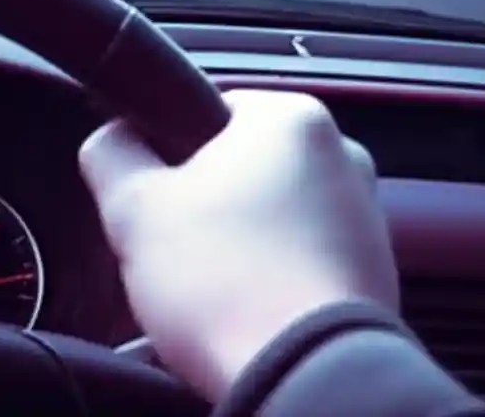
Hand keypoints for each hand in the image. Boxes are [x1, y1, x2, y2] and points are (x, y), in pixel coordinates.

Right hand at [78, 90, 397, 401]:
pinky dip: (268, 278)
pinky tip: (240, 308)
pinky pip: (299, 260)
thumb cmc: (224, 284)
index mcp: (290, 117)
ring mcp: (366, 217)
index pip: (205, 108)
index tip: (147, 192)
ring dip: (235, 242)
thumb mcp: (132, 206)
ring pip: (270, 215)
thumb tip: (110, 140)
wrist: (301, 375)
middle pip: (240, 166)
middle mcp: (343, 156)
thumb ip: (110, 153)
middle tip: (169, 241)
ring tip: (205, 285)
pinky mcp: (373, 274)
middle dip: (202, 202)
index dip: (163, 151)